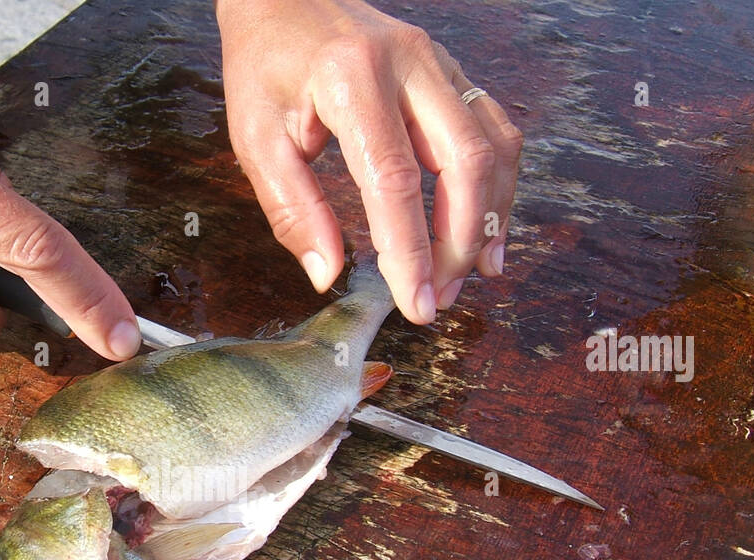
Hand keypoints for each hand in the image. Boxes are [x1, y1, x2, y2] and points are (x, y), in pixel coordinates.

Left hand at [217, 0, 522, 323]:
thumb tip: (327, 275)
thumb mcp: (257, 139)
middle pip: (465, 162)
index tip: (415, 303)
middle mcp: (408, 62)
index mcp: (351, 78)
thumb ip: (292, 210)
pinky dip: (496, 184)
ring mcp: (438, 62)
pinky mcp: (450, 71)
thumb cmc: (265, 64)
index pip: (394, 179)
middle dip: (460, 243)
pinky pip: (492, 129)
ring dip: (489, 217)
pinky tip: (484, 228)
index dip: (411, 250)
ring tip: (471, 275)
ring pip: (493, 145)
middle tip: (440, 298)